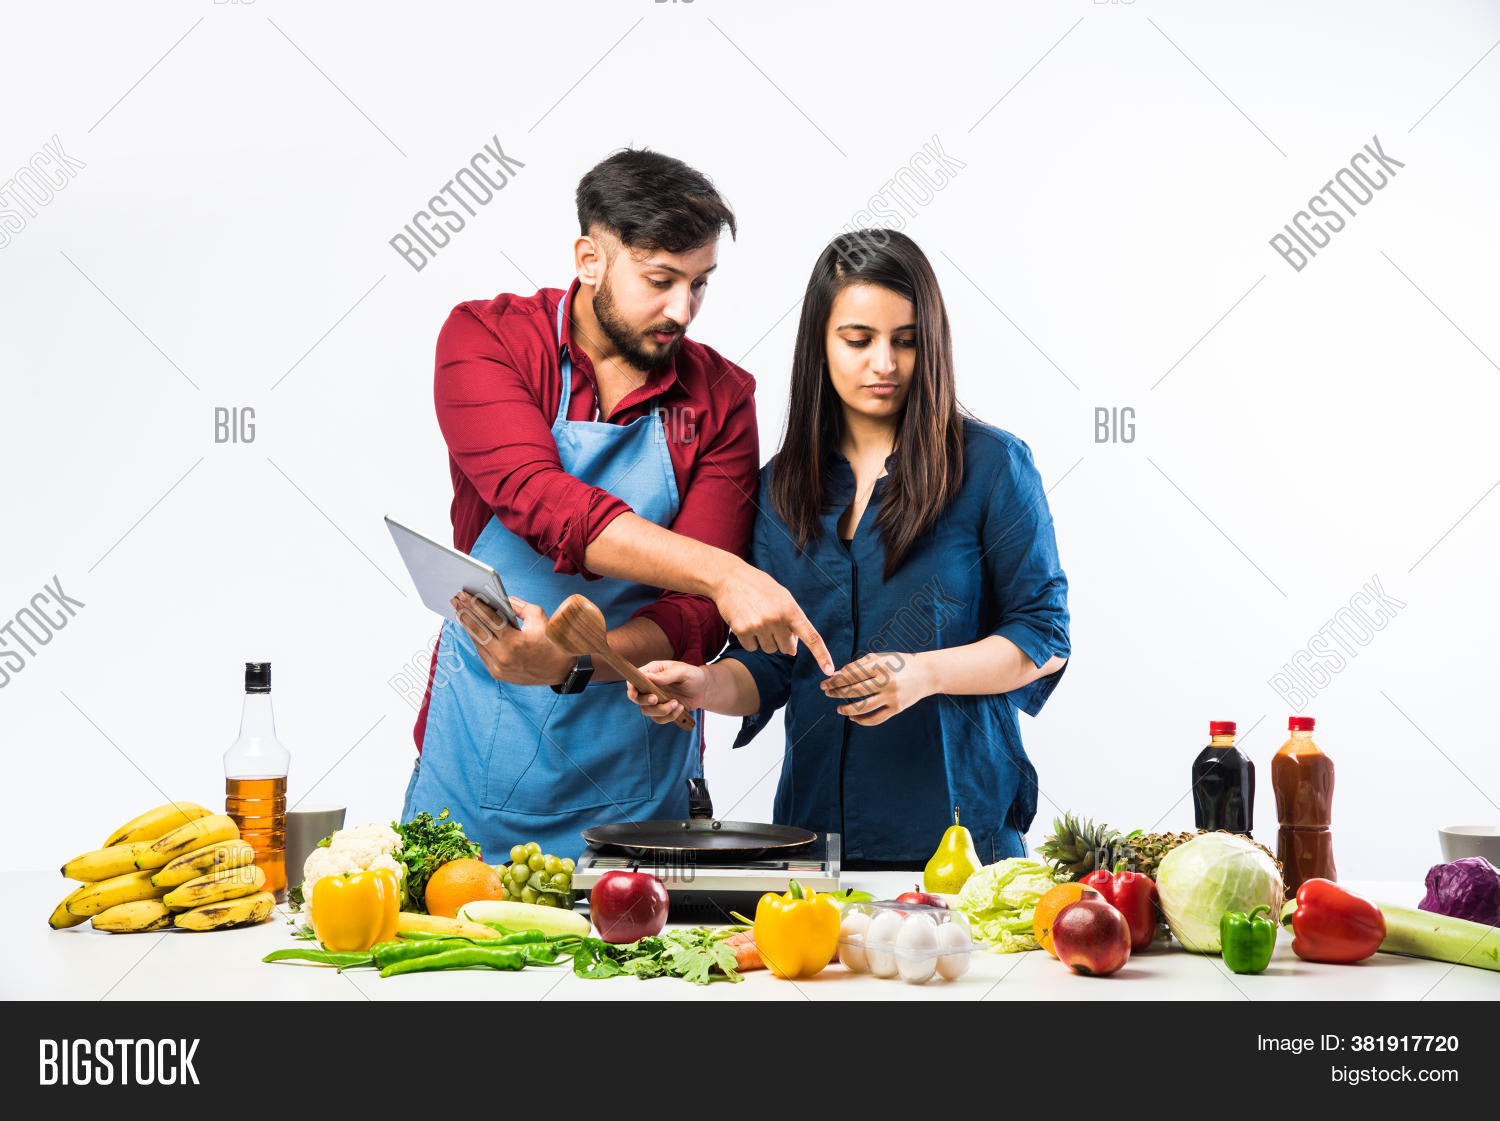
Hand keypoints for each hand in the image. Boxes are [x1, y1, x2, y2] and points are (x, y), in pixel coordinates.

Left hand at [450, 591, 573, 686]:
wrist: (560, 670)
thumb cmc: (550, 640)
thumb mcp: (538, 617)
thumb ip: (517, 606)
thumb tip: (499, 599)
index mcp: (514, 642)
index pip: (489, 620)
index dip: (475, 606)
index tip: (464, 595)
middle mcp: (504, 657)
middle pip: (478, 631)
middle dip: (465, 613)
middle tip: (455, 600)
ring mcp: (499, 667)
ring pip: (477, 643)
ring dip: (467, 626)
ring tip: (459, 612)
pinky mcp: (497, 674)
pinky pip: (482, 653)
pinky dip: (476, 639)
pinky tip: (471, 628)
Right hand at [625, 661, 709, 724]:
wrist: (704, 689)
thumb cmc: (693, 675)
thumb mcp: (683, 671)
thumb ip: (667, 674)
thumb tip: (649, 677)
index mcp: (652, 672)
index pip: (633, 680)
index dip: (631, 687)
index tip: (636, 692)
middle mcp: (650, 686)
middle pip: (636, 698)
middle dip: (645, 701)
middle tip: (656, 699)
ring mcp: (655, 700)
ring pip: (647, 711)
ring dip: (661, 710)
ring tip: (677, 703)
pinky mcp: (662, 710)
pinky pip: (659, 719)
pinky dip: (669, 716)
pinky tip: (680, 708)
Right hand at [713, 561, 833, 674]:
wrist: (730, 578)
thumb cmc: (760, 587)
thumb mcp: (782, 597)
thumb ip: (792, 621)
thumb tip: (793, 649)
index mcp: (791, 609)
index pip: (811, 636)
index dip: (821, 655)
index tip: (829, 670)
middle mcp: (777, 619)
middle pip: (787, 649)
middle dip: (782, 642)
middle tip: (772, 624)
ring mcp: (759, 625)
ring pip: (769, 649)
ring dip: (765, 640)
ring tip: (757, 619)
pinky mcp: (742, 630)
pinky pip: (752, 648)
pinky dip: (749, 640)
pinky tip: (745, 622)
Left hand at [820, 651, 933, 726]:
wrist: (927, 673)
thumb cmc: (900, 663)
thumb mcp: (881, 658)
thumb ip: (859, 665)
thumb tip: (836, 675)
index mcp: (880, 665)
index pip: (851, 674)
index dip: (836, 679)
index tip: (826, 682)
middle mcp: (886, 681)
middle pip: (854, 690)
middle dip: (837, 691)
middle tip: (827, 692)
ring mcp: (892, 696)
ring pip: (863, 707)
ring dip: (846, 708)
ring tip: (838, 708)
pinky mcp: (897, 708)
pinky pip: (876, 718)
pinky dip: (862, 720)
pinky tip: (852, 717)